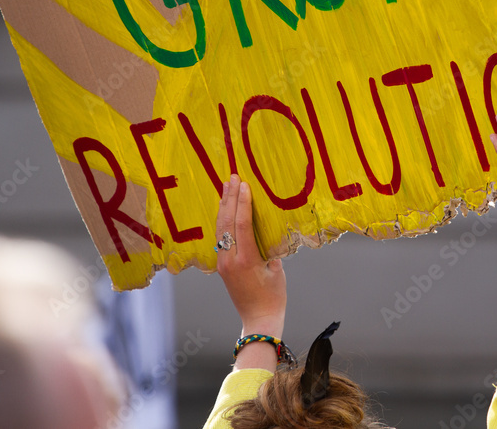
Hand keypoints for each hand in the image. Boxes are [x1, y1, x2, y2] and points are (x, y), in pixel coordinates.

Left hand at [215, 175, 286, 340]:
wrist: (258, 320)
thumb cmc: (274, 297)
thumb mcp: (277, 271)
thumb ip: (270, 249)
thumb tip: (265, 230)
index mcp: (246, 260)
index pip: (242, 224)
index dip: (242, 202)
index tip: (244, 184)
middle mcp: (230, 260)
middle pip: (227, 222)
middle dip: (229, 197)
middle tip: (231, 177)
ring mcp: (223, 263)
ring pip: (220, 228)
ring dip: (223, 206)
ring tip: (225, 187)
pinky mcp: (222, 266)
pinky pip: (220, 238)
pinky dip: (222, 221)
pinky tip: (224, 210)